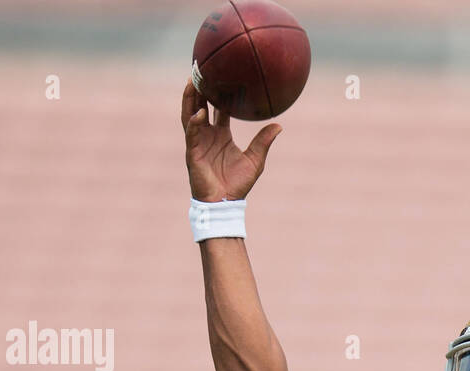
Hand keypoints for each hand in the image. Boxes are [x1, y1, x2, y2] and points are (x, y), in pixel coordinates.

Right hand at [182, 78, 281, 202]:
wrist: (226, 203)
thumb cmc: (238, 184)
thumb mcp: (256, 159)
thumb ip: (264, 141)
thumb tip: (279, 125)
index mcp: (220, 135)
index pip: (217, 109)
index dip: (218, 94)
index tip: (222, 76)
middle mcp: (207, 135)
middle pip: (200, 106)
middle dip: (200, 89)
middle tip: (203, 70)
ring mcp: (198, 142)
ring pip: (190, 114)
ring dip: (190, 99)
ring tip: (193, 82)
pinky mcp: (192, 152)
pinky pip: (192, 133)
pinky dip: (195, 122)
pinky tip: (200, 113)